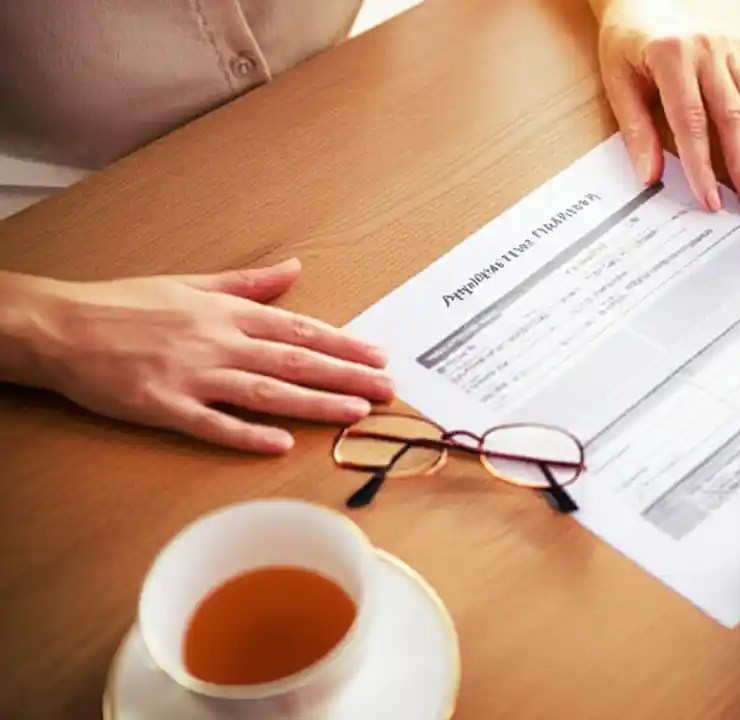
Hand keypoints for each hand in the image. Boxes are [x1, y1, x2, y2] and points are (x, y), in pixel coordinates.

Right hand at [7, 259, 393, 452]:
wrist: (60, 325)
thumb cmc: (122, 304)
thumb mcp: (190, 282)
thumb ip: (248, 283)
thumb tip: (294, 269)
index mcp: (226, 314)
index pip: (300, 331)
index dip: (344, 345)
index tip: (378, 356)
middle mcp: (218, 342)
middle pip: (296, 362)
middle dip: (348, 376)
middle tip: (387, 390)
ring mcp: (193, 375)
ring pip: (267, 392)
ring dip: (316, 404)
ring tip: (355, 413)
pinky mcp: (164, 406)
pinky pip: (212, 423)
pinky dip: (246, 434)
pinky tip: (280, 443)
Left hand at [594, 0, 739, 214]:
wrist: (644, 1)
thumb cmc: (629, 44)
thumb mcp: (618, 84)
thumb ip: (635, 131)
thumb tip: (650, 176)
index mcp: (671, 55)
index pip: (691, 121)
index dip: (702, 165)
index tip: (711, 200)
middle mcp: (708, 48)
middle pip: (733, 116)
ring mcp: (733, 46)